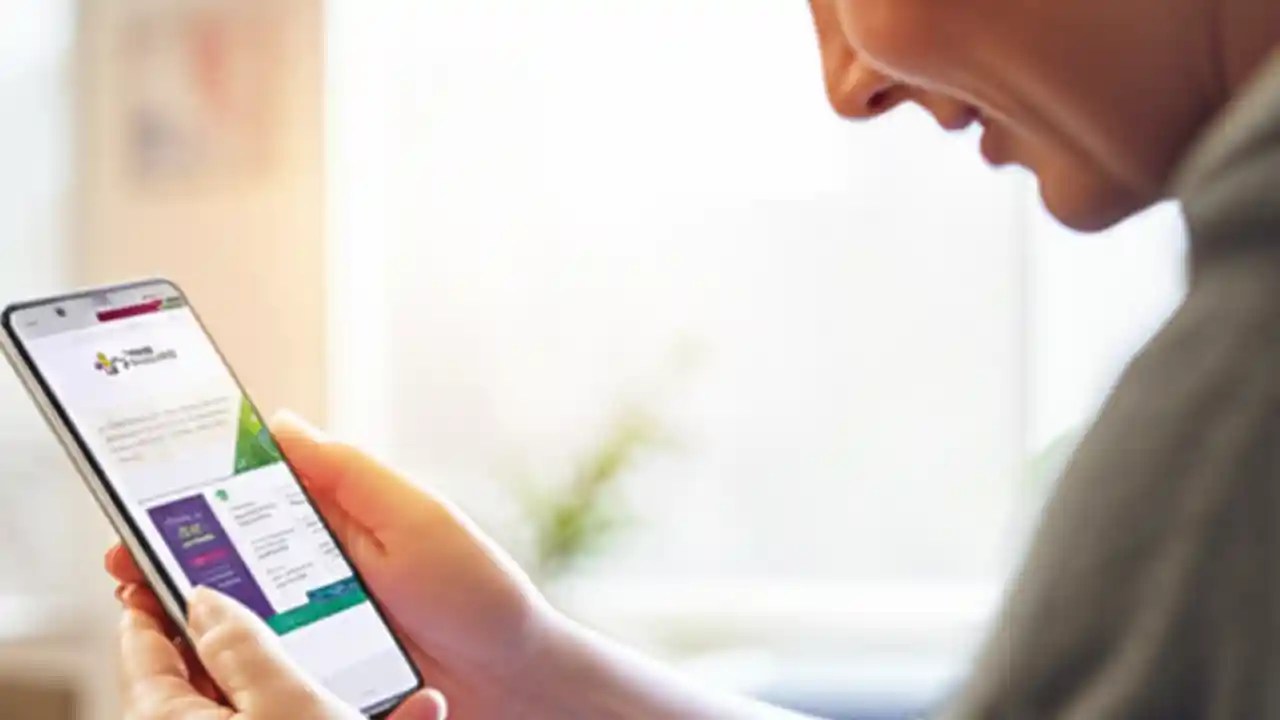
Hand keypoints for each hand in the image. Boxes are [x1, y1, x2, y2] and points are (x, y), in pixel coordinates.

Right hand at [108, 412, 554, 718]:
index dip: (196, 493)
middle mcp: (316, 575)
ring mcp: (313, 628)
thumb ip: (350, 474)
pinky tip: (187, 658)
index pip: (251, 499)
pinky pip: (257, 666)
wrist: (514, 683)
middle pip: (227, 559)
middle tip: (124, 558)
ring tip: (140, 604)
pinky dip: (220, 661)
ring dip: (182, 609)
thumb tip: (280, 423)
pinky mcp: (315, 675)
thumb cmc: (477, 592)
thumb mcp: (417, 517)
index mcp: (336, 527)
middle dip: (170, 555)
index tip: (143, 491)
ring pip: (231, 616)